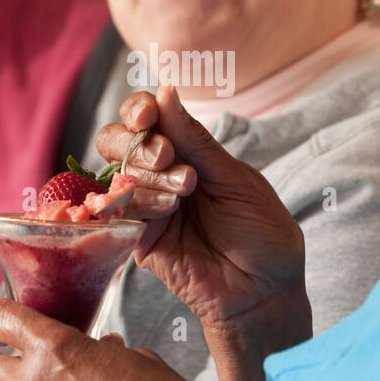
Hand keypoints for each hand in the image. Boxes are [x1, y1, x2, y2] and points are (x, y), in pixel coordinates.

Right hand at [97, 84, 307, 332]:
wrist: (265, 289)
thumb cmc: (261, 231)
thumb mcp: (234, 178)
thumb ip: (196, 141)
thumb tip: (165, 91)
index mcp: (185, 150)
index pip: (145, 116)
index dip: (138, 109)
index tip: (148, 116)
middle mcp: (158, 174)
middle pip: (115, 140)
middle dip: (137, 144)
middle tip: (168, 159)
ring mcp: (145, 206)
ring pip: (116, 175)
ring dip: (148, 179)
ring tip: (184, 195)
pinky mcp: (137, 239)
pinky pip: (116, 212)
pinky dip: (136, 204)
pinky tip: (166, 212)